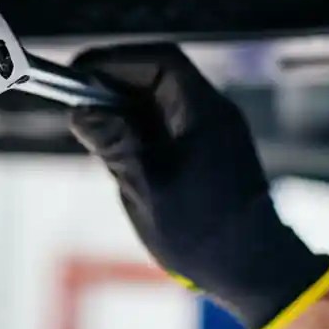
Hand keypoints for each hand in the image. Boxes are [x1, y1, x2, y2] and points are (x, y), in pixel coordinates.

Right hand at [69, 44, 328, 328]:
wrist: (254, 270)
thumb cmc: (203, 235)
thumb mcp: (146, 190)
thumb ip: (113, 145)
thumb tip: (80, 111)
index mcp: (205, 113)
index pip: (159, 60)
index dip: (115, 59)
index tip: (78, 72)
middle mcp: (212, 113)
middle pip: (158, 74)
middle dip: (113, 82)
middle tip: (75, 100)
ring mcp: (212, 131)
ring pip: (160, 98)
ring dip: (122, 106)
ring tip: (89, 127)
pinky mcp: (207, 149)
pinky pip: (167, 121)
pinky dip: (137, 126)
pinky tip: (115, 147)